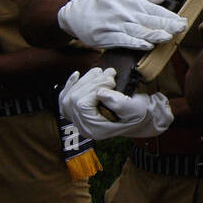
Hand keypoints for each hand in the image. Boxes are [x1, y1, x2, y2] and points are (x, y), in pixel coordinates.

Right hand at [56, 0, 187, 49]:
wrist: (76, 13)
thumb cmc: (105, 4)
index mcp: (132, 3)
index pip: (155, 10)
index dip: (170, 16)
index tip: (184, 20)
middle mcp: (125, 14)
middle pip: (149, 20)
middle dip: (167, 24)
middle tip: (182, 28)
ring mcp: (116, 26)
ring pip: (138, 31)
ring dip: (153, 34)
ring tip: (168, 37)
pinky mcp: (107, 37)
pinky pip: (123, 41)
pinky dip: (135, 43)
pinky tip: (146, 46)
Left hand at [58, 66, 172, 139]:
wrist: (138, 116)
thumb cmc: (138, 113)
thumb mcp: (135, 108)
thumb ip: (119, 102)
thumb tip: (100, 93)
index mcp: (95, 129)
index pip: (82, 105)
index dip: (94, 89)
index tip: (112, 82)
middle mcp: (82, 126)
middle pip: (72, 100)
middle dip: (90, 83)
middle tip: (109, 75)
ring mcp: (77, 119)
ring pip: (67, 97)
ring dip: (83, 80)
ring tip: (100, 73)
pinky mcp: (76, 110)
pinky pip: (64, 97)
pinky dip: (70, 84)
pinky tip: (77, 75)